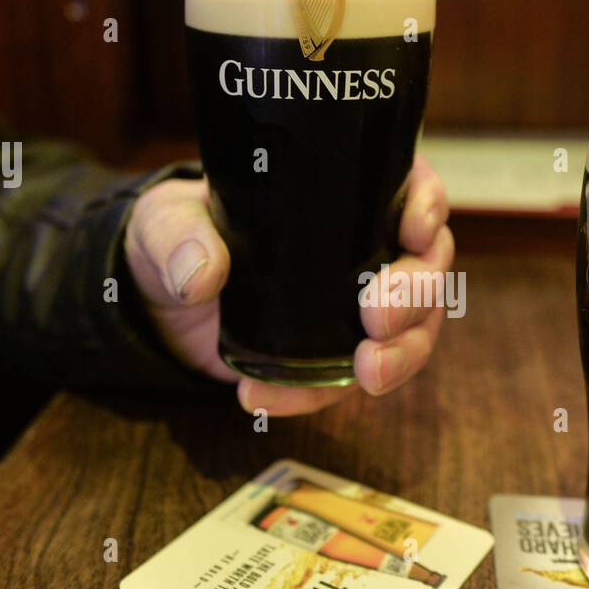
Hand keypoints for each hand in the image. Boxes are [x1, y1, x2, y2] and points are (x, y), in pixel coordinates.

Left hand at [123, 155, 452, 415]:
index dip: (429, 206)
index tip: (415, 231)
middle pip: (428, 267)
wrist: (160, 301)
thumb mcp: (166, 223)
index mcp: (344, 194)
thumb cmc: (177, 237)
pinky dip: (320, 396)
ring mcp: (359, 306)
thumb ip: (179, 238)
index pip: (412, 188)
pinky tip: (270, 400)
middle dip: (416, 295)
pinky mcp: (335, 355)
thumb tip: (202, 276)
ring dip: (402, 355)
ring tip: (366, 374)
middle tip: (377, 317)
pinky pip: (350, 380)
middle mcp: (367, 248)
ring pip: (415, 329)